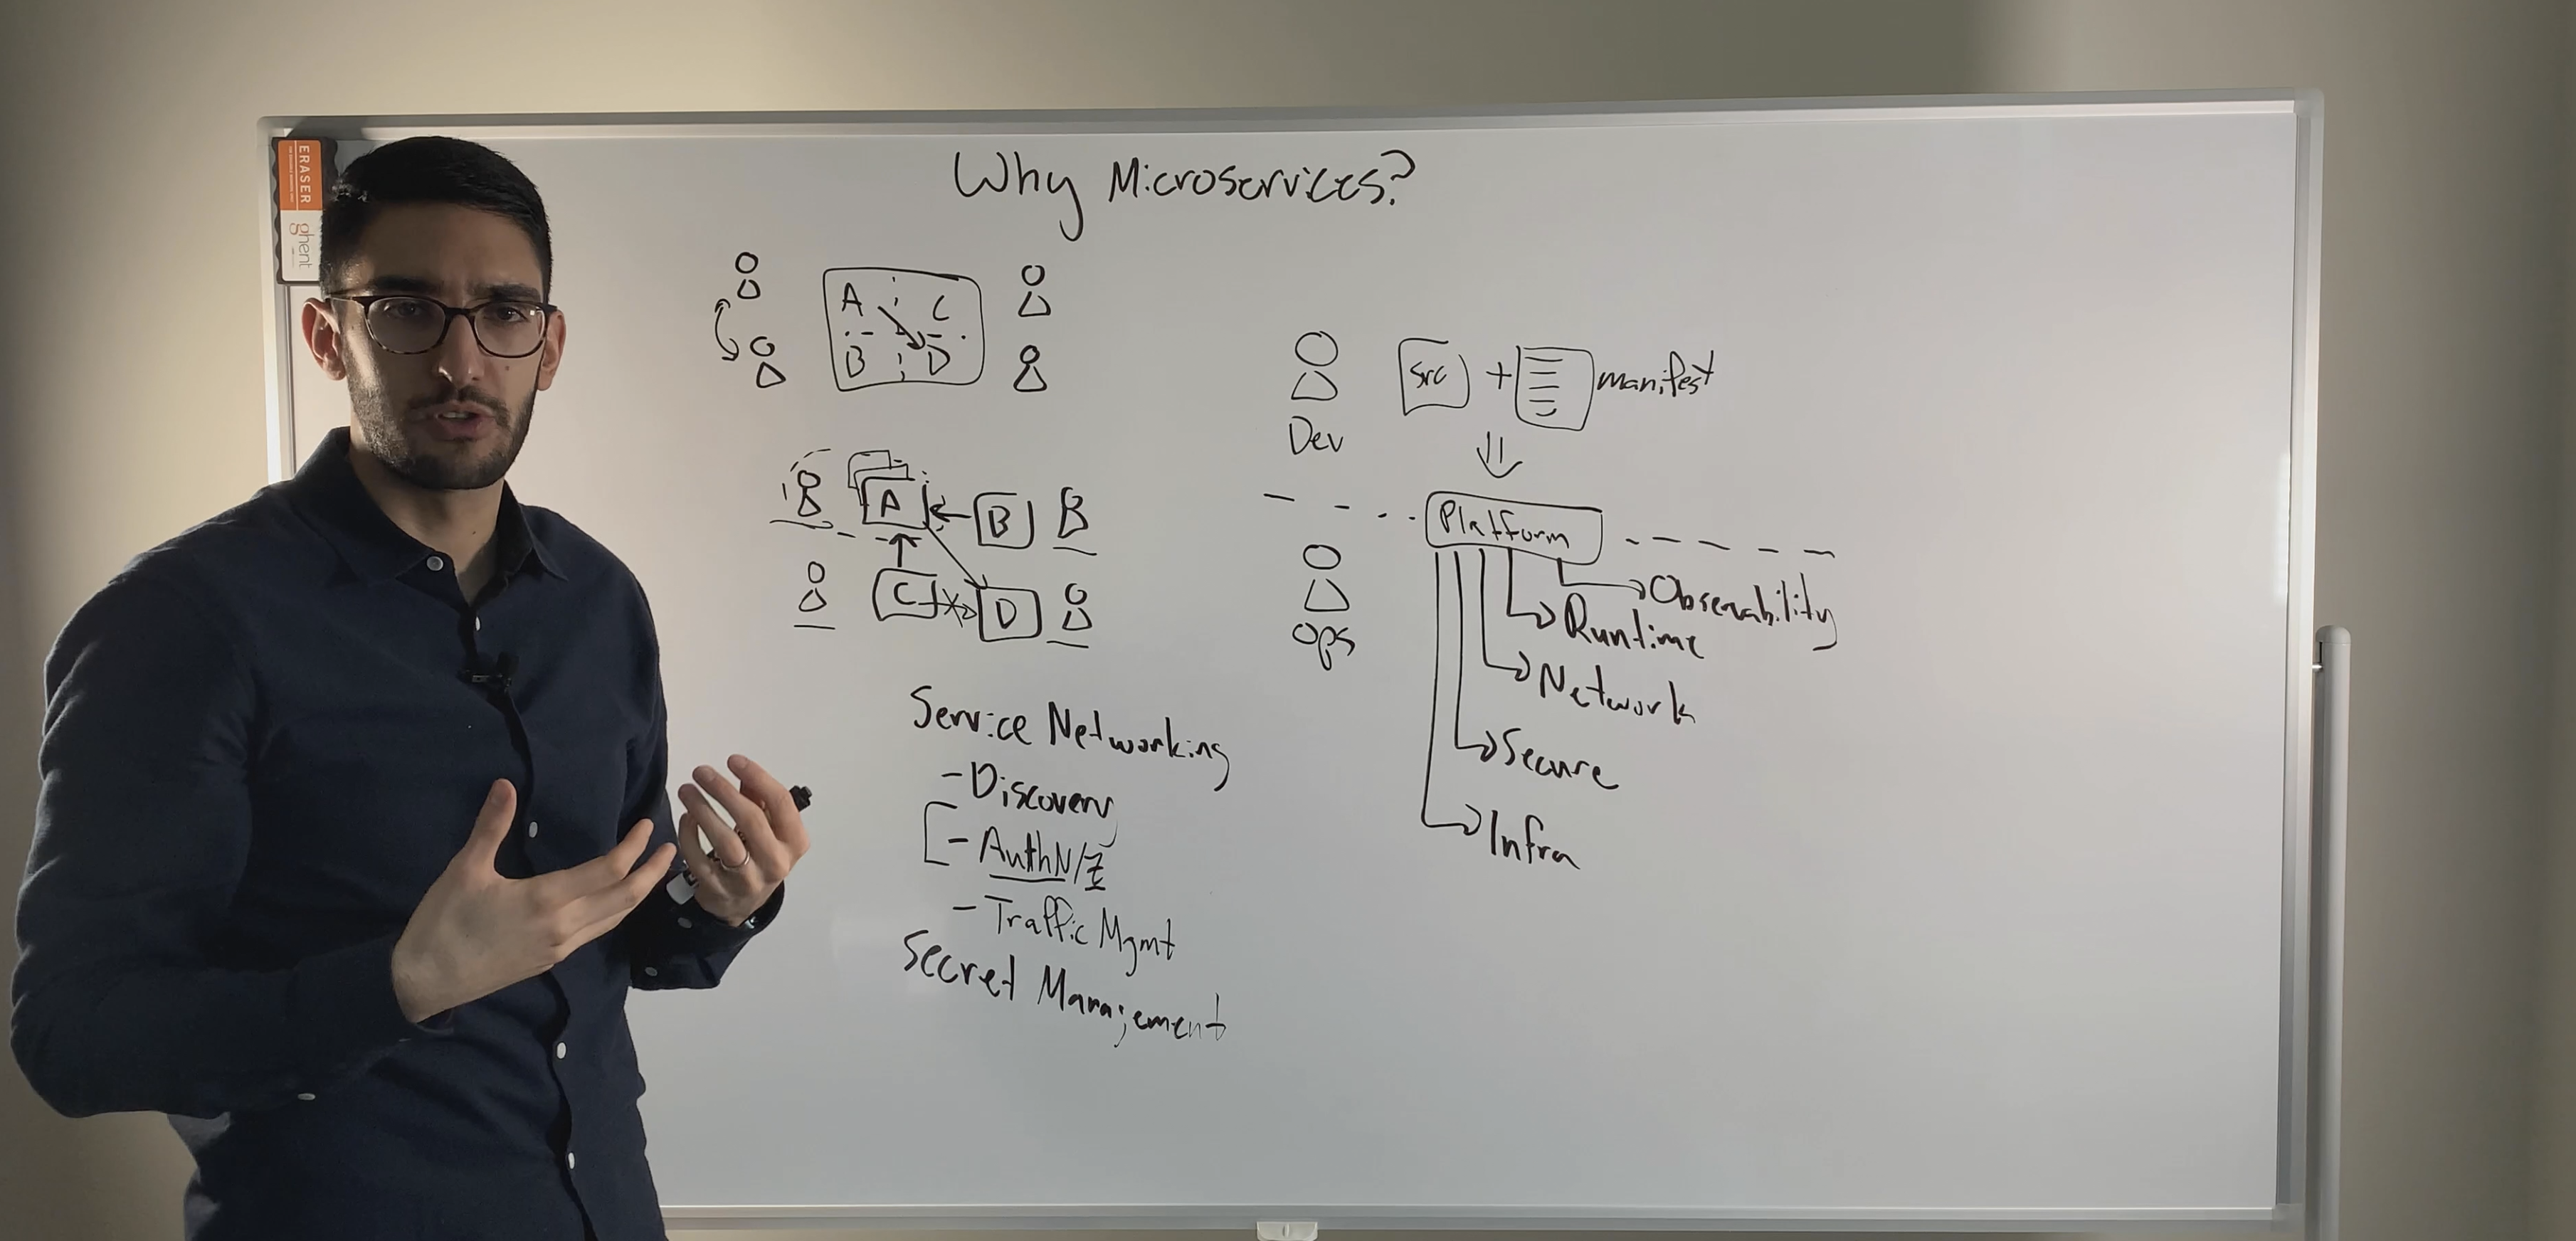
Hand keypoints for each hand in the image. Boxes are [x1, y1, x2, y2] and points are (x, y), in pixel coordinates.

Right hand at [390, 780, 675, 1022]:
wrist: (426, 982)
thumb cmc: (444, 923)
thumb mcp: (465, 869)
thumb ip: (491, 827)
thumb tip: (505, 784)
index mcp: (547, 900)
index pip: (608, 870)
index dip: (633, 847)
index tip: (646, 826)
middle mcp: (564, 926)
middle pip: (624, 898)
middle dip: (652, 873)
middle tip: (670, 849)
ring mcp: (560, 947)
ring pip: (613, 919)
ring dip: (638, 894)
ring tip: (652, 872)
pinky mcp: (550, 960)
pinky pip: (596, 933)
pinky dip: (614, 912)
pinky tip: (612, 901)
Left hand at [675, 754, 810, 925]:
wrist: (742, 904)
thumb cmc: (759, 858)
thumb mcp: (769, 831)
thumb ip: (759, 801)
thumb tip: (743, 772)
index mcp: (794, 843)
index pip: (780, 803)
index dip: (757, 777)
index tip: (734, 760)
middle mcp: (776, 862)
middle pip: (751, 819)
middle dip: (723, 790)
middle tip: (701, 772)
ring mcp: (747, 880)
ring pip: (725, 841)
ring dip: (703, 810)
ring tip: (686, 790)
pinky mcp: (719, 889)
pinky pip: (699, 859)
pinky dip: (689, 835)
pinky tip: (686, 817)